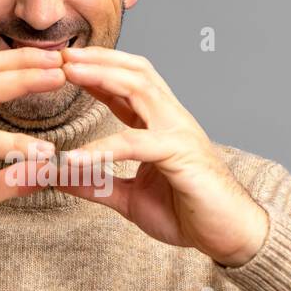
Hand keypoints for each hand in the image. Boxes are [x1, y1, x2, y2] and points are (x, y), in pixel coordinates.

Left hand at [54, 47, 269, 266]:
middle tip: (60, 55)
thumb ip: (96, 185)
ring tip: (69, 74)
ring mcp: (179, 133)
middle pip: (134, 72)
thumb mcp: (130, 199)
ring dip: (102, 77)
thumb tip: (60, 178)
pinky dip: (102, 148)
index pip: (127, 84)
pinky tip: (74, 158)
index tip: (63, 64)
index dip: (96, 70)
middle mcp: (172, 120)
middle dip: (97, 59)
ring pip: (139, 89)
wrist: (230, 235)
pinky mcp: (181, 154)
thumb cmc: (190, 213)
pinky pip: (135, 144)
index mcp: (161, 125)